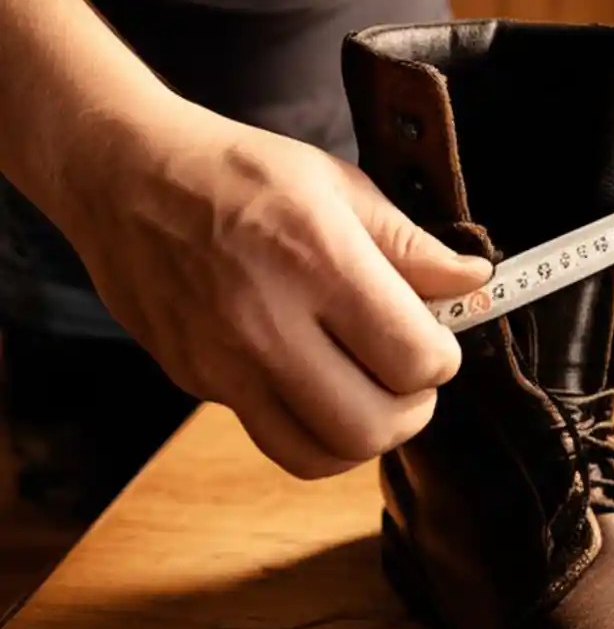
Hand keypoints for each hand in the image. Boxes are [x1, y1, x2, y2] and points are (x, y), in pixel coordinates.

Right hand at [55, 101, 492, 478]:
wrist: (123, 176)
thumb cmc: (239, 172)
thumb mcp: (338, 185)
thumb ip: (413, 245)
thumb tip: (475, 283)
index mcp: (317, 261)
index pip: (414, 359)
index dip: (442, 358)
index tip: (437, 338)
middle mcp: (266, 322)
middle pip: (371, 427)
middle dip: (412, 411)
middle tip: (411, 378)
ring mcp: (223, 362)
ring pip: (320, 456)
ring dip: (363, 436)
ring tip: (370, 393)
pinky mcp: (195, 383)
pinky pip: (273, 438)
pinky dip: (311, 429)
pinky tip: (317, 384)